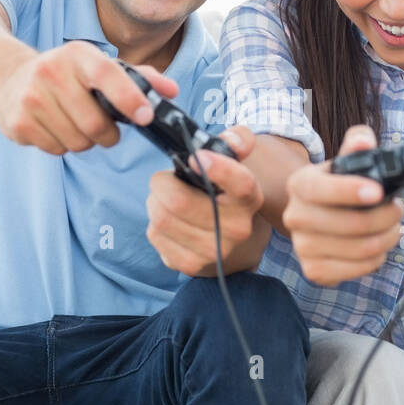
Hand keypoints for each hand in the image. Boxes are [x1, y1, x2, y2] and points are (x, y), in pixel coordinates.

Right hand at [0, 40, 177, 154]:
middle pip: (95, 124)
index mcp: (77, 54)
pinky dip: (63, 145)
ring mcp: (31, 98)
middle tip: (102, 126)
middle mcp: (50, 72)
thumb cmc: (67, 76)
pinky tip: (55, 127)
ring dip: (85, 141)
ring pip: (78, 142)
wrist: (10, 79)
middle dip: (107, 134)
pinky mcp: (18, 123)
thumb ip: (139, 78)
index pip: (107, 74)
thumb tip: (172, 91)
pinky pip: (57, 150)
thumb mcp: (99, 67)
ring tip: (76, 123)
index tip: (145, 117)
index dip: (129, 97)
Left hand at [146, 126, 267, 276]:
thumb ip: (236, 141)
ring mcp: (213, 251)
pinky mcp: (190, 266)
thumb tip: (233, 138)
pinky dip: (154, 224)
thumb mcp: (234, 165)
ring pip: (161, 218)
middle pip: (178, 201)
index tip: (197, 159)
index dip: (218, 169)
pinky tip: (168, 222)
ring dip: (155, 203)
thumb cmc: (225, 196)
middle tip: (165, 181)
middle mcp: (237, 229)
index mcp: (249, 199)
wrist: (231, 244)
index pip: (241, 184)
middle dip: (162, 184)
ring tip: (166, 200)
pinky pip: (155, 235)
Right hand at [282, 124, 403, 286]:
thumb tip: (365, 142)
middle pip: (349, 224)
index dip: (350, 191)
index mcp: (300, 184)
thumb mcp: (346, 161)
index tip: (379, 192)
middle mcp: (295, 216)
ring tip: (393, 228)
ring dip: (386, 238)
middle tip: (399, 210)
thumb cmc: (339, 186)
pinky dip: (375, 260)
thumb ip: (358, 144)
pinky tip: (379, 247)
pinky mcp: (313, 271)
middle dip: (384, 218)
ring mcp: (301, 246)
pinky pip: (355, 270)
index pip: (321, 189)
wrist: (318, 217)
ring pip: (358, 249)